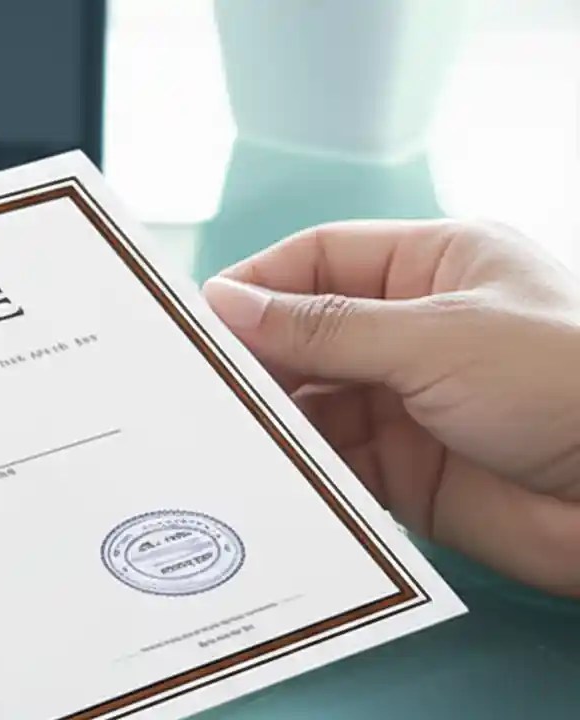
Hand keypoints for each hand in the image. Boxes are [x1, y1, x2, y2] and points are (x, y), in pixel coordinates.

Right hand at [203, 220, 579, 597]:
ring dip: (274, 417)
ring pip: (315, 402)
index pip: (321, 259)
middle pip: (308, 334)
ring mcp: (412, 402)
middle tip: (199, 384)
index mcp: (435, 267)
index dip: (258, 283)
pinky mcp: (410, 472)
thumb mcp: (434, 338)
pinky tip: (267, 474)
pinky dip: (300, 469)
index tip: (201, 318)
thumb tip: (227, 302)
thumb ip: (323, 327)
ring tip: (222, 433)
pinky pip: (334, 464)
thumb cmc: (566, 383)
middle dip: (258, 358)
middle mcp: (417, 330)